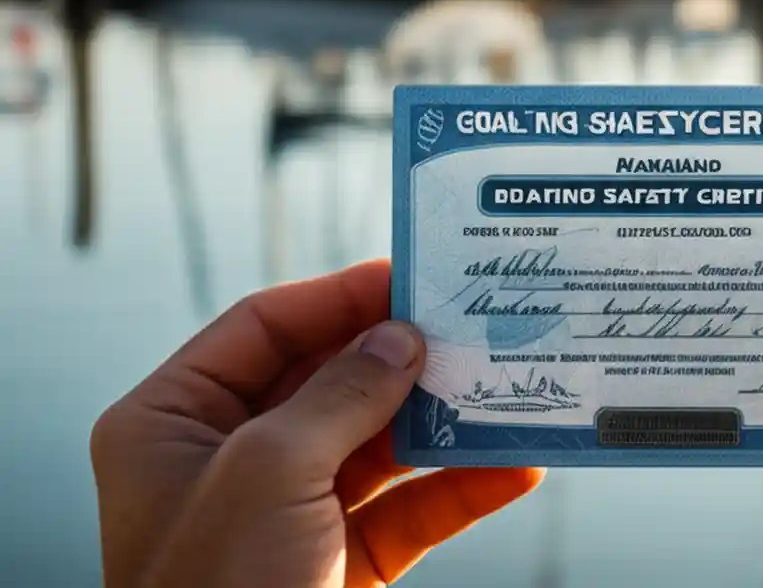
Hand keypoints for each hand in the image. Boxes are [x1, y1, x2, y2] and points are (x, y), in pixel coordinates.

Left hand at [91, 260, 542, 586]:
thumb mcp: (269, 473)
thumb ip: (340, 395)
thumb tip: (400, 339)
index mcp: (174, 422)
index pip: (263, 329)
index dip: (338, 298)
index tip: (409, 277)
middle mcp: (229, 460)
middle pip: (330, 382)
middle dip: (403, 361)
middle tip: (470, 329)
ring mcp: (286, 515)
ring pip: (378, 447)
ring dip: (443, 424)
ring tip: (504, 390)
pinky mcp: (338, 564)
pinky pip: (406, 511)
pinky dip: (459, 490)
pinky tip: (512, 469)